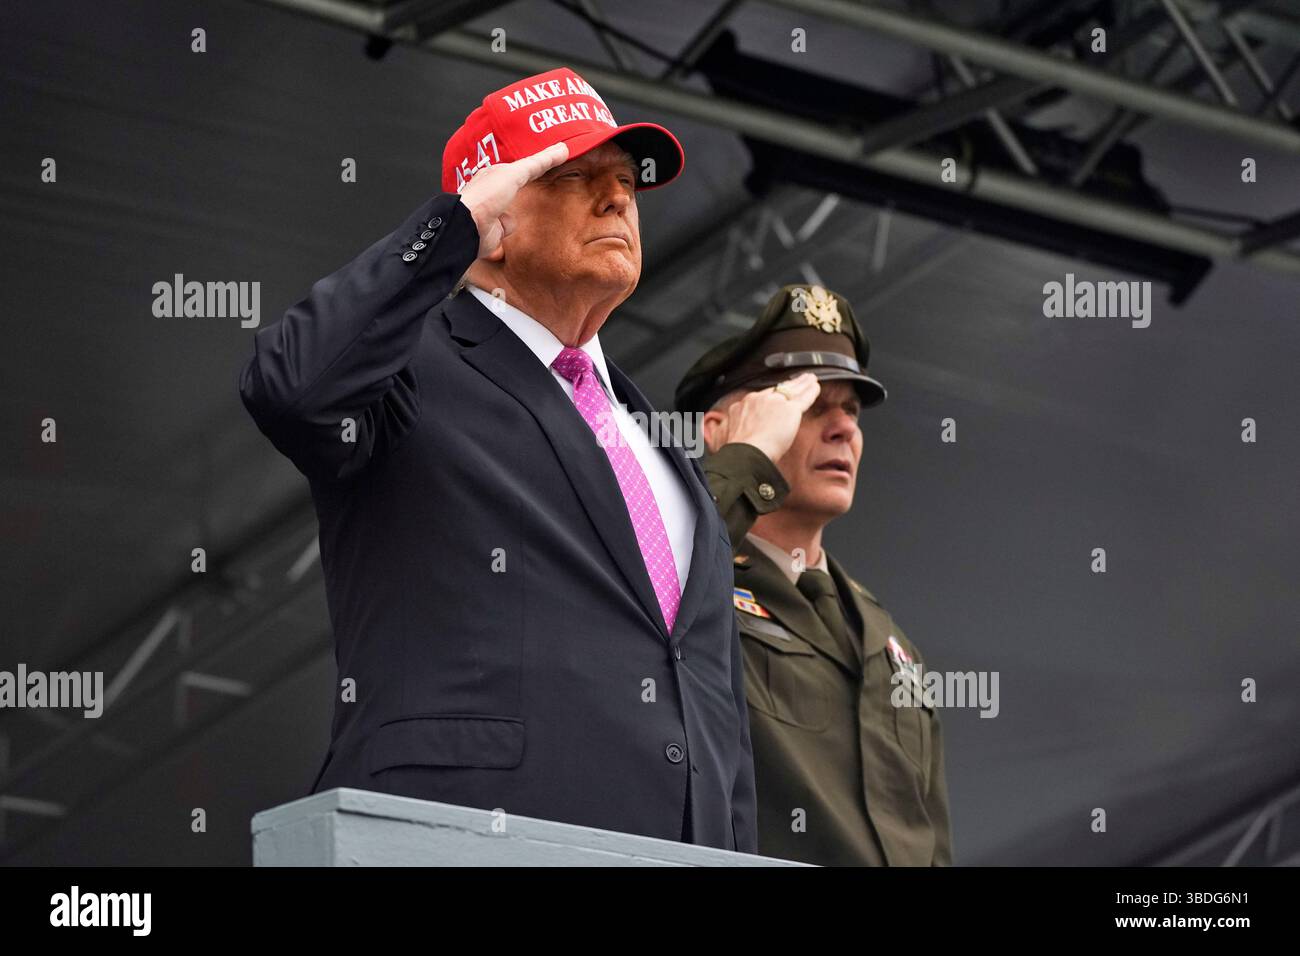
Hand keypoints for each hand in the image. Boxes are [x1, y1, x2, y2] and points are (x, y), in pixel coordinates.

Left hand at [456, 142, 569, 258]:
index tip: (552, 157)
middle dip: (528, 183)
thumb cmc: (486, 196)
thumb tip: (562, 148)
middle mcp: (493, 191)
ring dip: (521, 207)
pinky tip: (512, 224)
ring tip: (533, 202)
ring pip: (516, 207)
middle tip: (546, 179)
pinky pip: (512, 226)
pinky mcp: (497, 229)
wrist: (470, 227)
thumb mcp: (515, 173)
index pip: (520, 164)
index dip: (536, 161)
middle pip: (517, 185)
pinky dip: (513, 226)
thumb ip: (538, 162)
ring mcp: (495, 211)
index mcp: (495, 173)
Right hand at [715, 373, 819, 462]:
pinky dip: (810, 391)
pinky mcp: (790, 410)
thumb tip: (708, 429)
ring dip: (801, 384)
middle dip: (786, 386)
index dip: (769, 397)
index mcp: (741, 406)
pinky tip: (815, 386)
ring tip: (809, 380)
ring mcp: (774, 403)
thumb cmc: (732, 451)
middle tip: (796, 382)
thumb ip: (716, 431)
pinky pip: (803, 397)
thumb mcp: (718, 437)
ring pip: (790, 390)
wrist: (744, 454)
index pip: (759, 398)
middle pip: (775, 390)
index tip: (773, 397)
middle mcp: (757, 400)